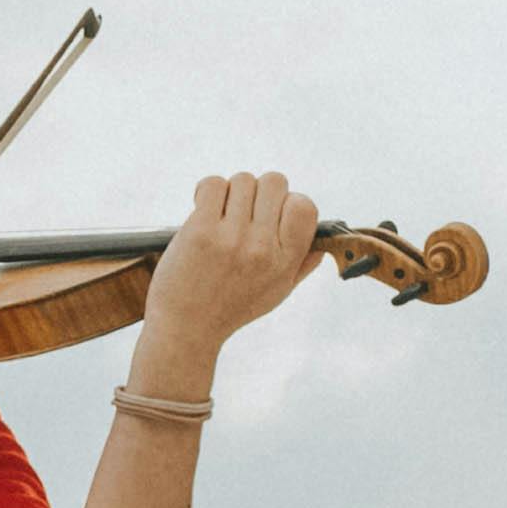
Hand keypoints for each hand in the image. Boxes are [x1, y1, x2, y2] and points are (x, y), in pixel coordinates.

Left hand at [134, 168, 321, 381]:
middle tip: (243, 211)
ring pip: (243, 180)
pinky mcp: (200, 230)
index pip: (305, 206)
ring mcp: (231, 238)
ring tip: (220, 214)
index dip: (289, 200)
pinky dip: (207, 191)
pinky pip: (213, 184)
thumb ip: (300, 267)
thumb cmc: (230, 308)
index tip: (272, 212)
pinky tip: (203, 208)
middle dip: (259, 191)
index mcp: (284, 262)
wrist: (185, 327)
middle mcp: (262, 248)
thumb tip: (321, 244)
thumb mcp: (275, 294)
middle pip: (274, 182)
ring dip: (231, 192)